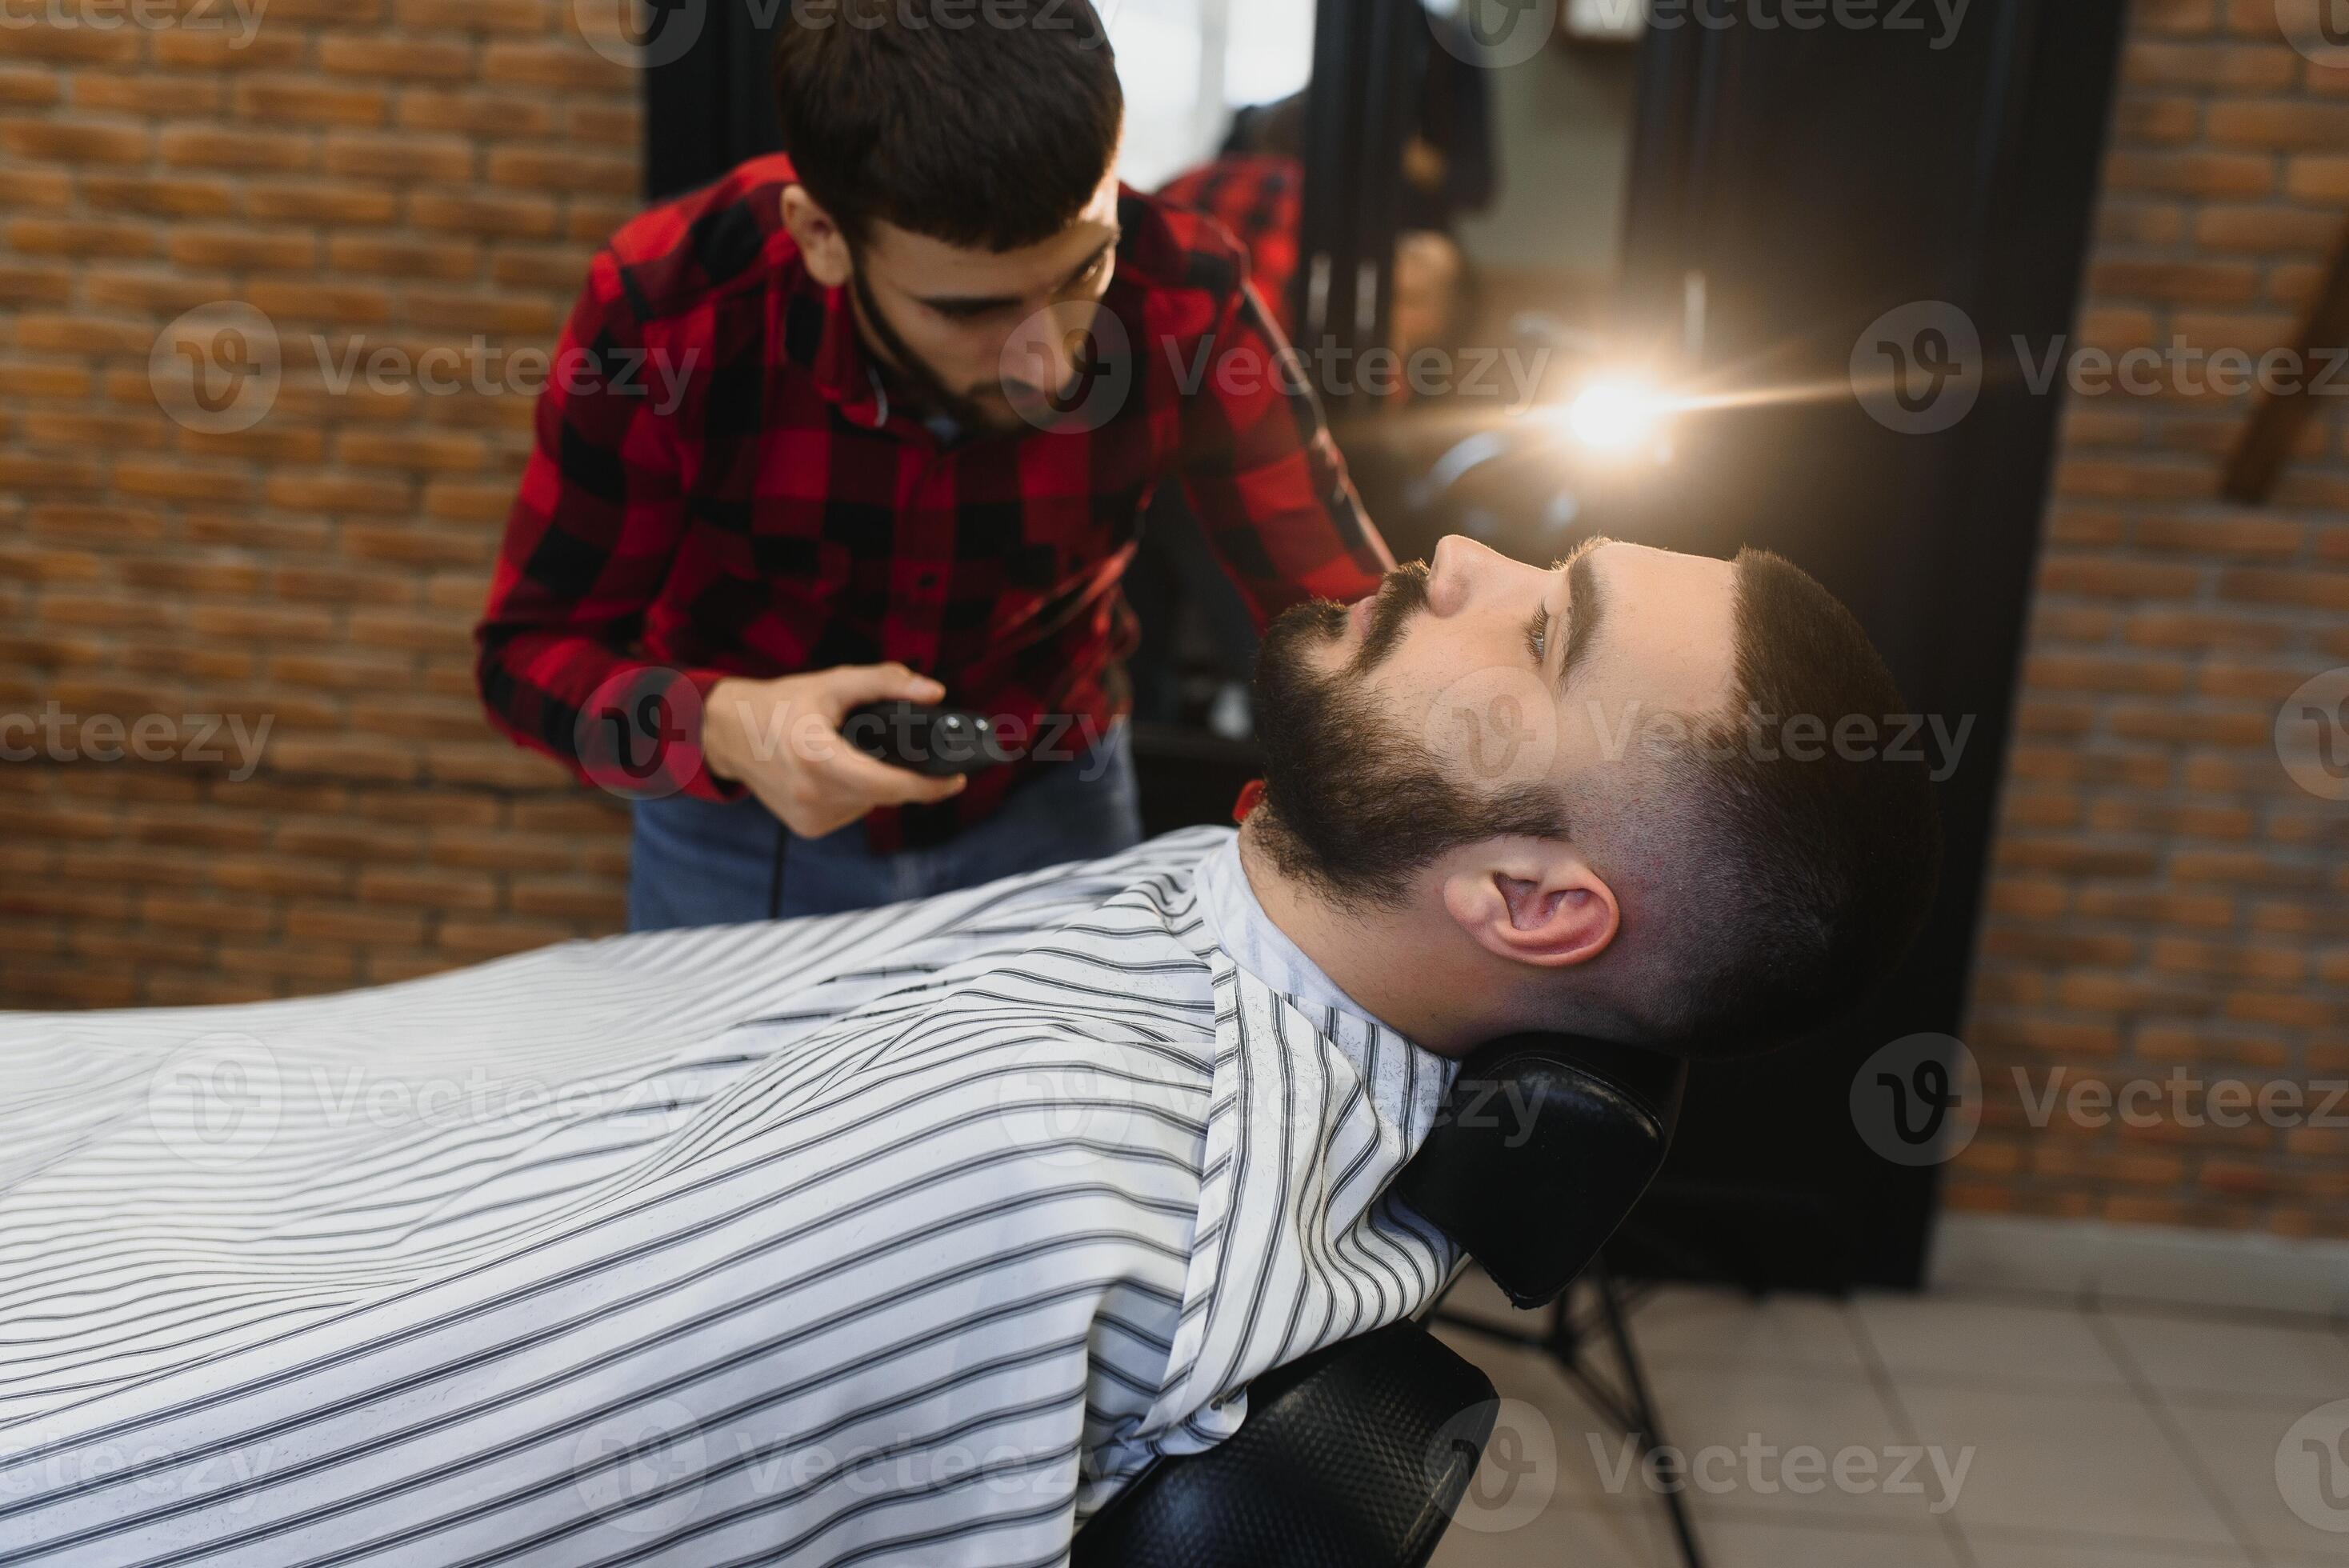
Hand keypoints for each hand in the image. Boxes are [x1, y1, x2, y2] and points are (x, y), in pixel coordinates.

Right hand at [701, 664, 968, 837]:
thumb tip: (934, 693)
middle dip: (900, 774)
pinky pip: (851, 811)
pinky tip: (838, 772)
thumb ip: (885, 683)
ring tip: (853, 752)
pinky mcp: (808, 828)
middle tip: (896, 747)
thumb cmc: (781, 704)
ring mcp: (809, 817)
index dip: (928, 786)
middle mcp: (812, 794)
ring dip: (875, 783)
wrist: (728, 733)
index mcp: (817, 758)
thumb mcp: (832, 683)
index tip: (957, 778)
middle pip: (884, 794)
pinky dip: (855, 793)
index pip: (887, 784)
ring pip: (869, 803)